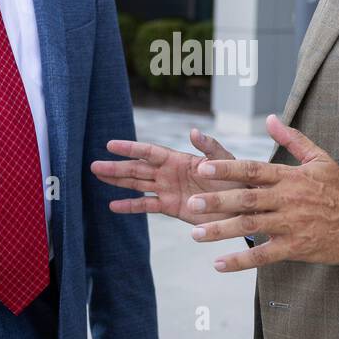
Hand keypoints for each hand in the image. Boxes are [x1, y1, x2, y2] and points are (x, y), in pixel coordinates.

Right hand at [91, 127, 244, 225]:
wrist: (244, 206)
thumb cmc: (238, 180)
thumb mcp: (225, 161)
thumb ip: (210, 148)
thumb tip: (193, 131)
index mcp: (179, 160)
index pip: (149, 153)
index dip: (130, 149)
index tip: (110, 145)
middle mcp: (170, 173)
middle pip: (137, 169)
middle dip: (116, 167)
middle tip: (94, 165)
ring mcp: (169, 190)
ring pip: (138, 185)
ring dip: (118, 182)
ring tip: (98, 177)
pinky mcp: (172, 207)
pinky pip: (147, 206)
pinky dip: (131, 206)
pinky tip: (114, 206)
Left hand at [187, 114, 338, 270]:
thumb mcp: (319, 158)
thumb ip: (292, 139)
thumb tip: (270, 118)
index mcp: (289, 176)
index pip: (252, 169)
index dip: (227, 168)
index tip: (203, 167)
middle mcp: (287, 199)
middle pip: (246, 198)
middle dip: (216, 201)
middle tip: (192, 203)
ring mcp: (291, 224)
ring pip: (250, 226)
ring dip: (221, 230)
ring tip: (196, 234)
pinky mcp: (296, 247)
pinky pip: (264, 256)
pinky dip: (241, 260)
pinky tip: (219, 264)